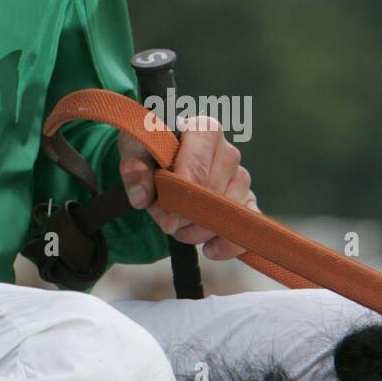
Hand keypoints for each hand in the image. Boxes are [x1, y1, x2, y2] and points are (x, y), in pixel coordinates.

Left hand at [118, 115, 258, 259]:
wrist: (162, 156)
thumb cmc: (152, 147)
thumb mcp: (134, 149)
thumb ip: (134, 168)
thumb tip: (141, 196)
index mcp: (204, 131)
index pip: (198, 166)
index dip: (181, 192)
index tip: (164, 209)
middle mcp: (227, 152)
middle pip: (212, 193)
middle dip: (185, 214)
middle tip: (163, 219)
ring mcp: (240, 177)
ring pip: (228, 212)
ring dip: (200, 229)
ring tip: (177, 229)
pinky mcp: (246, 200)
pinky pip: (247, 225)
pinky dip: (230, 242)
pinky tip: (210, 249)